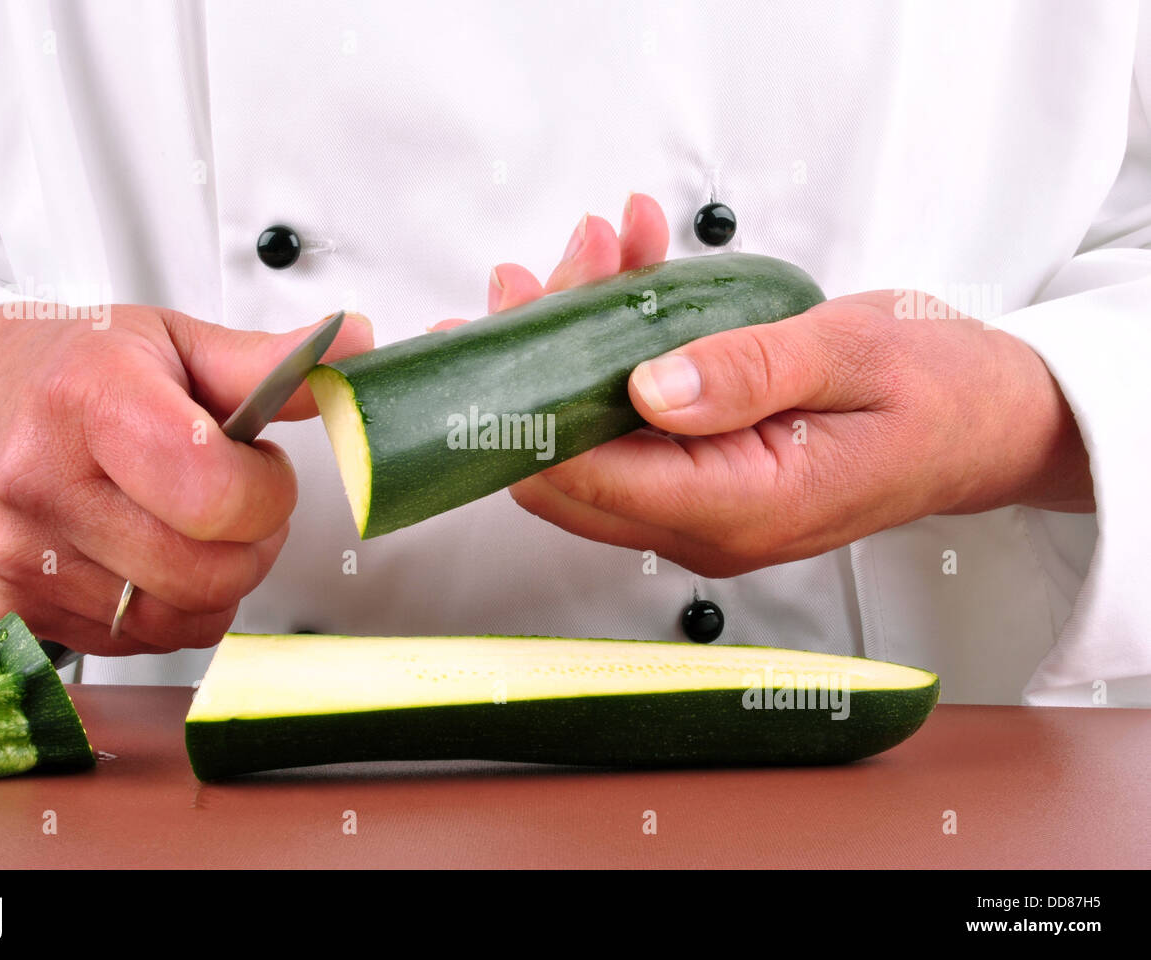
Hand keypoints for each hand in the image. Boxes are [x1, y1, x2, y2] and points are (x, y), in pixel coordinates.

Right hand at [0, 303, 372, 653]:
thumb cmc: (85, 371)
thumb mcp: (179, 343)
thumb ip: (271, 362)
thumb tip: (360, 347)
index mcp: (87, 400)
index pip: (212, 493)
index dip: (266, 489)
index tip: (258, 461)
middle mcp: (42, 483)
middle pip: (204, 571)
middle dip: (253, 541)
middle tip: (240, 498)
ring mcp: (25, 556)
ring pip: (181, 619)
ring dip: (220, 580)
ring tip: (200, 524)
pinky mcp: (21, 610)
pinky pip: (144, 643)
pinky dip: (176, 609)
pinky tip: (159, 554)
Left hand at [471, 196, 1094, 577]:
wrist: (987, 421)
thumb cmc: (939, 392)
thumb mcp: (853, 357)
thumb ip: (749, 374)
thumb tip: (646, 389)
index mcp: (743, 507)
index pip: (587, 480)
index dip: (527, 412)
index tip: (502, 335)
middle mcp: (707, 523)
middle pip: (569, 462)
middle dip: (543, 360)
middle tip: (555, 266)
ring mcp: (700, 505)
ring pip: (591, 437)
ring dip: (580, 339)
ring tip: (605, 245)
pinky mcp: (701, 476)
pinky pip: (629, 422)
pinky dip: (616, 348)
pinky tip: (634, 273)